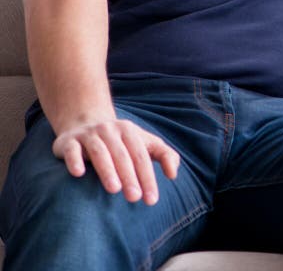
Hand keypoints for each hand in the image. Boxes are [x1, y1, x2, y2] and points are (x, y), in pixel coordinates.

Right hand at [52, 118, 179, 204]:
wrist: (85, 122)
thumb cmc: (121, 141)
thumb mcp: (145, 143)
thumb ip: (164, 155)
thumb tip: (174, 174)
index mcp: (129, 131)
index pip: (141, 156)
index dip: (148, 177)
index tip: (151, 199)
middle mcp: (110, 130)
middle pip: (122, 155)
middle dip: (130, 176)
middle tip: (135, 198)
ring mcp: (89, 135)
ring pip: (99, 152)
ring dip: (107, 170)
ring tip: (114, 189)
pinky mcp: (68, 142)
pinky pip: (72, 150)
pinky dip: (75, 160)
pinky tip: (78, 173)